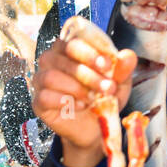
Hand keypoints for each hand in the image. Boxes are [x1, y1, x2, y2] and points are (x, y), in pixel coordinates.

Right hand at [31, 17, 136, 165]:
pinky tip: (80, 106)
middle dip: (87, 70)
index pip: (74, 37)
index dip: (90, 49)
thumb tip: (128, 56)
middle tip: (106, 86)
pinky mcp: (38, 102)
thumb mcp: (118, 84)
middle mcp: (53, 59)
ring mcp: (42, 80)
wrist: (94, 129)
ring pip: (51, 75)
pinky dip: (64, 101)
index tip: (107, 65)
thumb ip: (122, 70)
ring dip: (76, 87)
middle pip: (62, 52)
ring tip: (92, 98)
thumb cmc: (102, 100)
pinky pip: (44, 96)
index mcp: (71, 48)